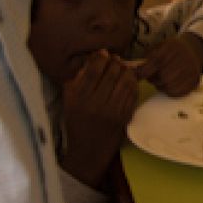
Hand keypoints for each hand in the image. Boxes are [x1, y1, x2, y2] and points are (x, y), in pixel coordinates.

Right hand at [60, 51, 140, 186]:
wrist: (89, 149)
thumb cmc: (77, 121)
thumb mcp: (69, 100)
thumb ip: (77, 79)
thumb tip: (92, 59)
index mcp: (79, 97)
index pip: (93, 70)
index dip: (100, 57)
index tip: (102, 53)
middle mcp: (96, 103)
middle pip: (111, 73)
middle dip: (115, 62)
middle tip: (115, 60)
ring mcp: (112, 110)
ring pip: (125, 81)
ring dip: (126, 70)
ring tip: (123, 68)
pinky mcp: (124, 116)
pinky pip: (132, 93)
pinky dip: (133, 83)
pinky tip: (129, 80)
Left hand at [138, 33, 202, 96]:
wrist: (192, 51)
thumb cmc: (169, 50)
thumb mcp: (158, 46)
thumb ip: (147, 57)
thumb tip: (133, 71)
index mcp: (172, 47)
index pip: (156, 62)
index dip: (144, 71)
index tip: (139, 75)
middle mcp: (184, 58)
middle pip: (162, 76)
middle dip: (153, 79)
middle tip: (151, 78)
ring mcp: (191, 70)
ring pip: (169, 86)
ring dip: (160, 86)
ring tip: (160, 81)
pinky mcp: (195, 80)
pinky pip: (177, 93)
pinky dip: (169, 91)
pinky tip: (169, 85)